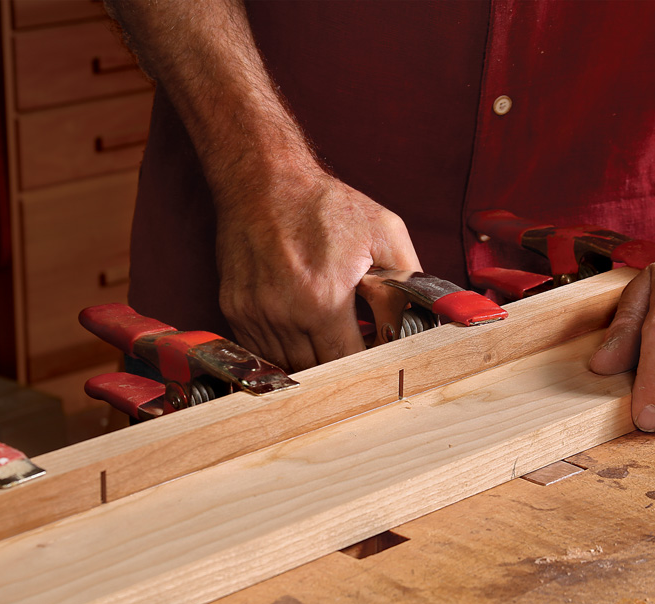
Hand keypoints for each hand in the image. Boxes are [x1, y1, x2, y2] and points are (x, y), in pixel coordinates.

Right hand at [213, 169, 421, 371]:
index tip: (375, 354)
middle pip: (318, 371)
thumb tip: (420, 319)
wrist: (262, 181)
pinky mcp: (235, 310)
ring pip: (288, 365)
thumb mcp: (383, 231)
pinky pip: (262, 350)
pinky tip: (298, 328)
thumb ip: (406, 280)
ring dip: (310, 359)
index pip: (348, 362)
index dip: (366, 364)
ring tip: (326, 335)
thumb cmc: (323, 205)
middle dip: (340, 364)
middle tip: (354, 345)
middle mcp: (284, 315)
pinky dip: (282, 348)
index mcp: (323, 301)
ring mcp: (255, 315)